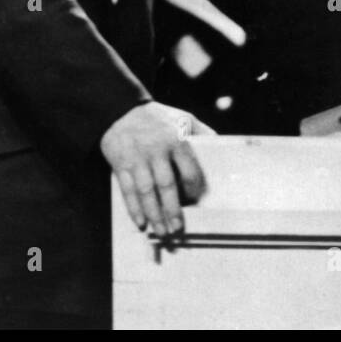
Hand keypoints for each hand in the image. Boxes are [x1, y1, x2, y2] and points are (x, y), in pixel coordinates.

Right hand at [101, 102, 213, 235]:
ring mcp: (137, 159)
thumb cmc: (158, 117)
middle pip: (166, 185)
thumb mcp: (184, 118)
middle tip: (178, 228)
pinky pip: (127, 190)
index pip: (189, 170)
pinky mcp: (120, 165)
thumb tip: (220, 145)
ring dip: (154, 214)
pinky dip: (133, 208)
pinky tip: (140, 222)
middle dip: (172, 209)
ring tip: (161, 231)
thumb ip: (202, 132)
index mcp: (176, 140)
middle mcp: (157, 151)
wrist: (120, 110)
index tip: (195, 200)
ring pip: (146, 192)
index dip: (193, 188)